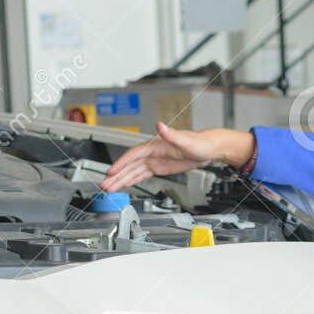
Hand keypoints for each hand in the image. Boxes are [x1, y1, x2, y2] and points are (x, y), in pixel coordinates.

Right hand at [98, 122, 254, 192]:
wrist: (209, 148)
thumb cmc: (199, 142)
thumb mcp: (186, 140)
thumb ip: (172, 134)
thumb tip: (160, 125)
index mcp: (155, 145)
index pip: (133, 155)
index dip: (121, 163)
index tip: (111, 171)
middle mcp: (152, 152)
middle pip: (129, 165)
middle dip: (116, 176)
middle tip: (104, 185)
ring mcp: (154, 160)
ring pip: (133, 171)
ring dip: (121, 180)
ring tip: (109, 188)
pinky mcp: (159, 167)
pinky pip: (141, 174)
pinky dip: (131, 180)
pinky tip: (124, 185)